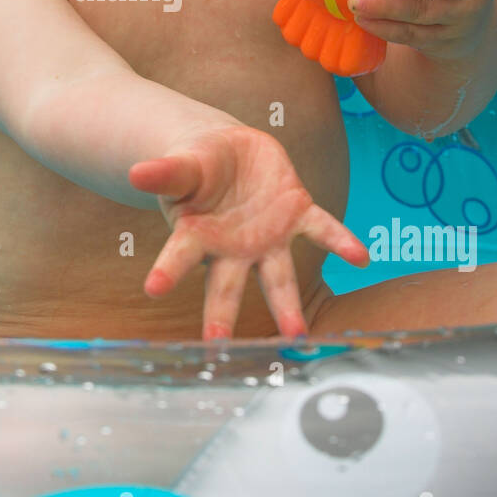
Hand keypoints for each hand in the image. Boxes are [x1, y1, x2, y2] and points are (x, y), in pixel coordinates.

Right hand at [128, 125, 369, 341]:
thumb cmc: (197, 166)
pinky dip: (341, 242)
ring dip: (288, 306)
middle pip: (226, 286)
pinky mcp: (297, 215)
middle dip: (223, 315)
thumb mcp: (181, 165)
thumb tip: (136, 171)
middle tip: (218, 346)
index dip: (167, 271)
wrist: (230, 151)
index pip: (179, 255)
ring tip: (298, 334)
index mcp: (196, 235)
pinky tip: (361, 257)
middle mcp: (232, 249)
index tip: (152, 289)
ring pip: (278, 278)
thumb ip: (165, 172)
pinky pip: (321, 231)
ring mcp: (267, 238)